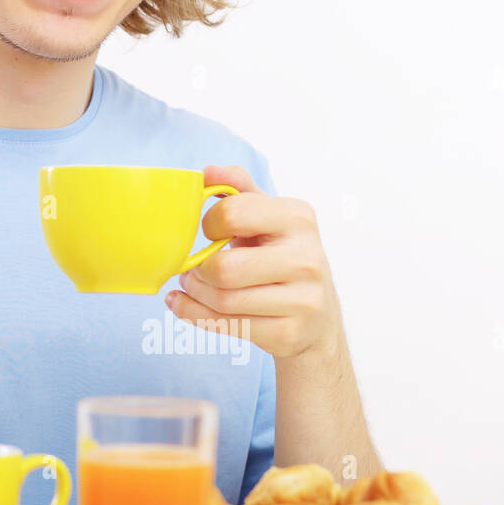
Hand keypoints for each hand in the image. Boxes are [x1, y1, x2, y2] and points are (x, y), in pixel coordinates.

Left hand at [165, 165, 340, 361]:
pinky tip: (187, 305)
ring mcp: (303, 299)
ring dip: (194, 293)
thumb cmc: (281, 259)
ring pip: (223, 299)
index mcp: (298, 217)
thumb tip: (208, 171)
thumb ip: (238, 189)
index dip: (208, 224)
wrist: (316, 320)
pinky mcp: (290, 333)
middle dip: (197, 270)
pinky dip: (195, 315)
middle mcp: (307, 257)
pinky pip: (227, 326)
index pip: (232, 213)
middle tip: (192, 269)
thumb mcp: (267, 218)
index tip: (209, 232)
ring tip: (191, 286)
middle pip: (223, 267)